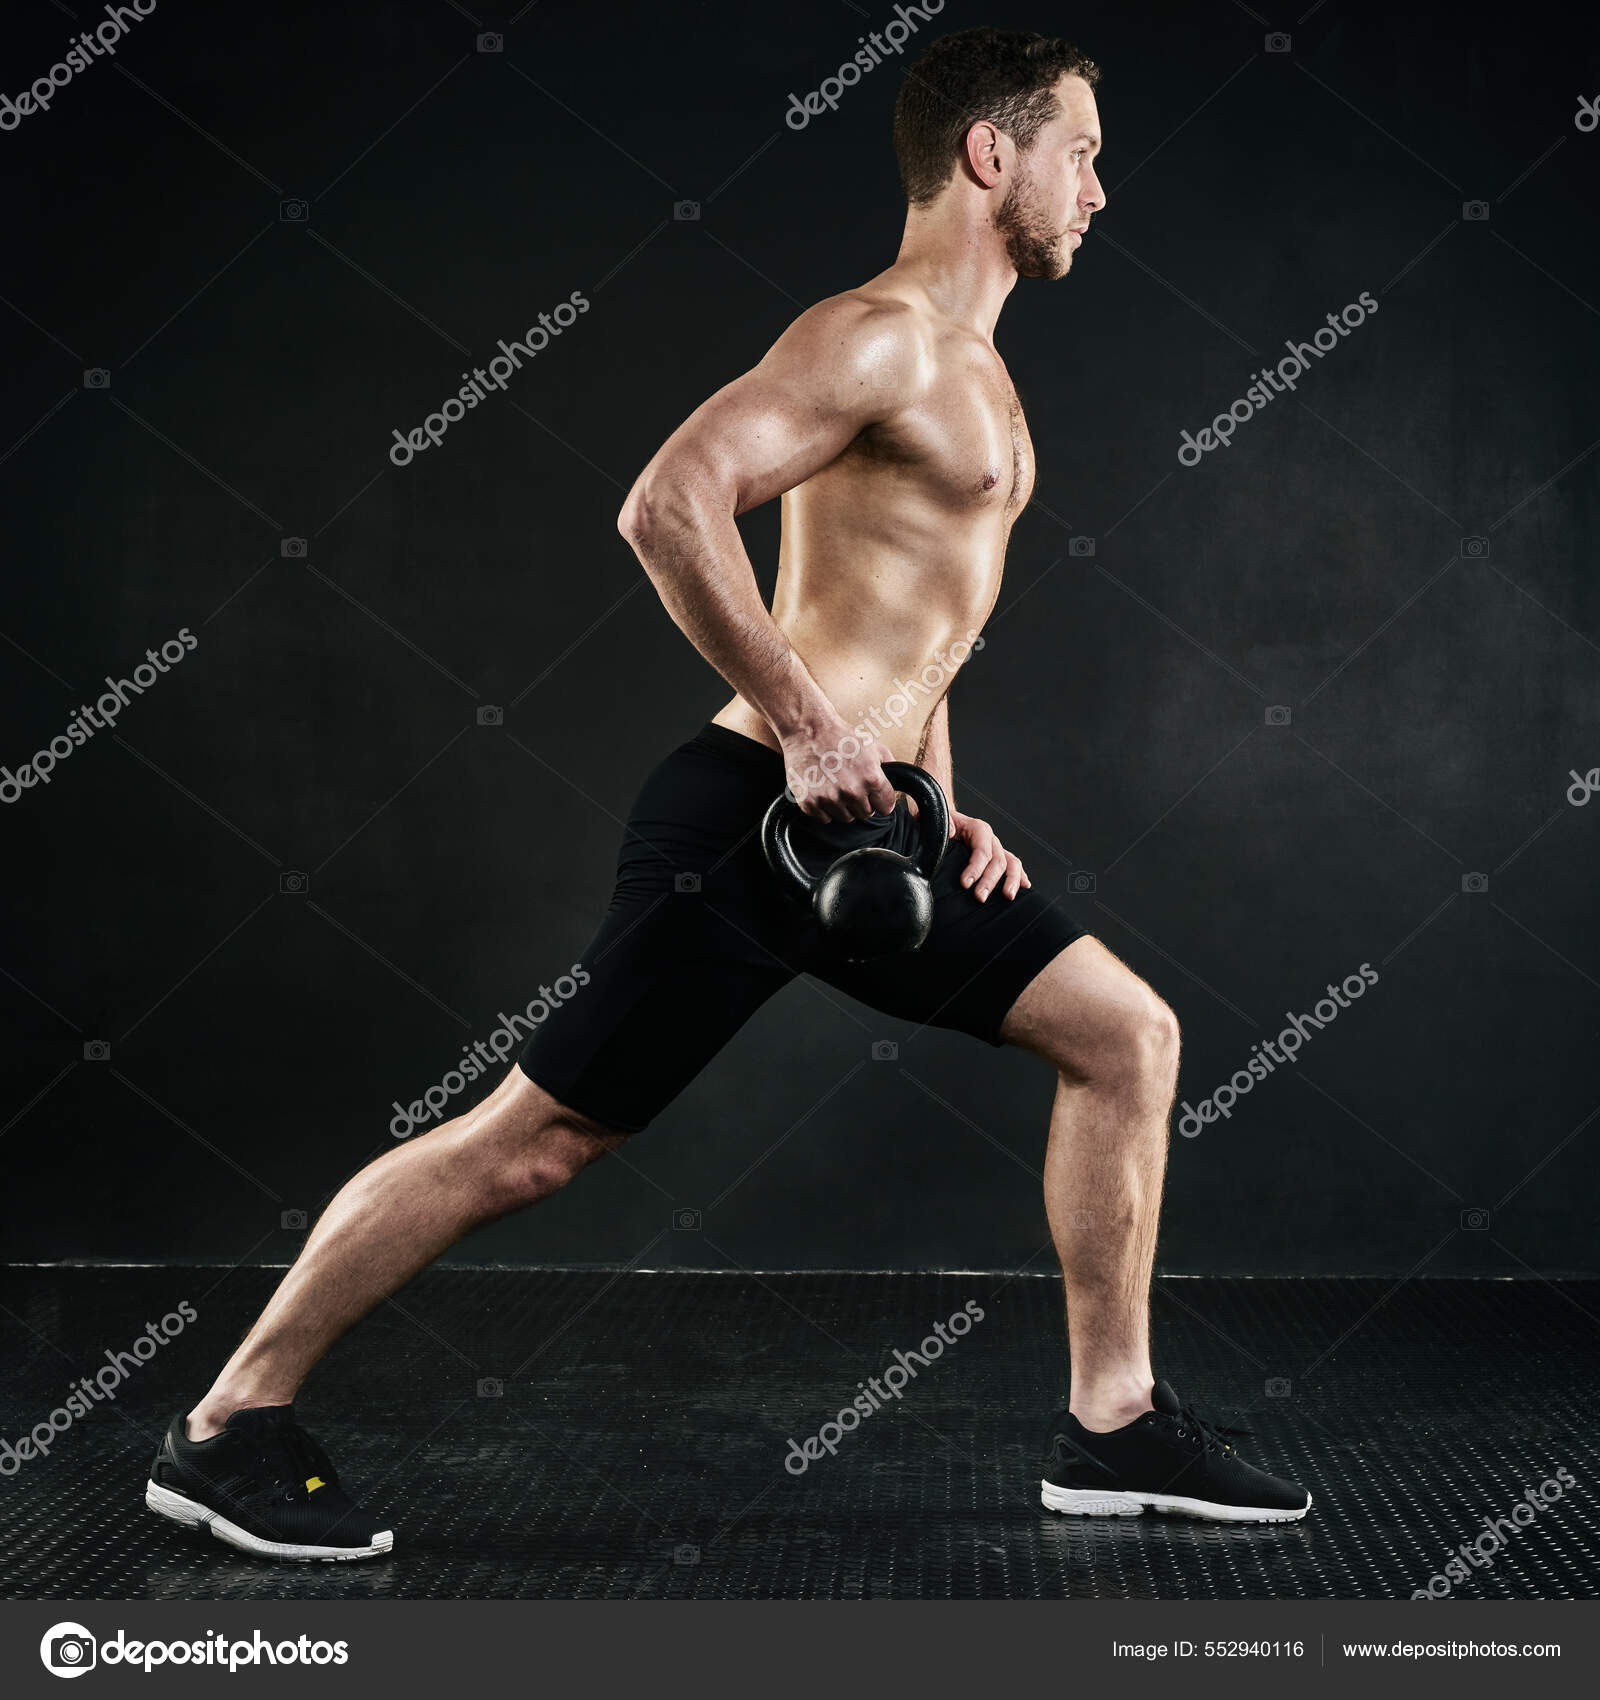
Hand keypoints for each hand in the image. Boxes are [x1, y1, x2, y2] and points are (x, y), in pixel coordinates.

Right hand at [780, 721, 896, 822]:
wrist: (808, 729)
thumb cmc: (839, 736)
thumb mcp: (873, 746)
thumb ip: (889, 767)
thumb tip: (897, 783)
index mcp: (871, 778)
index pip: (886, 807)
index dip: (880, 800)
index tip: (874, 795)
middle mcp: (852, 791)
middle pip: (865, 814)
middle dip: (861, 802)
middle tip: (851, 785)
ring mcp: (829, 798)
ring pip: (845, 818)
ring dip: (843, 806)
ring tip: (836, 786)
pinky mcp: (809, 803)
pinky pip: (824, 818)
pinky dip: (824, 809)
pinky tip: (823, 790)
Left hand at [951, 810, 1029, 901]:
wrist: (949, 823)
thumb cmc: (946, 824)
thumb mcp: (943, 820)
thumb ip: (946, 823)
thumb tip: (950, 831)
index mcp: (978, 829)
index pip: (982, 851)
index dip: (975, 868)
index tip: (965, 883)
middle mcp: (991, 840)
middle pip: (998, 861)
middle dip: (990, 881)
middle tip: (980, 897)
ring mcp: (997, 849)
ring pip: (1012, 864)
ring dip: (1011, 881)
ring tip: (1008, 896)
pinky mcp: (998, 858)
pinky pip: (1013, 866)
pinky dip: (1020, 876)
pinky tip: (1025, 886)